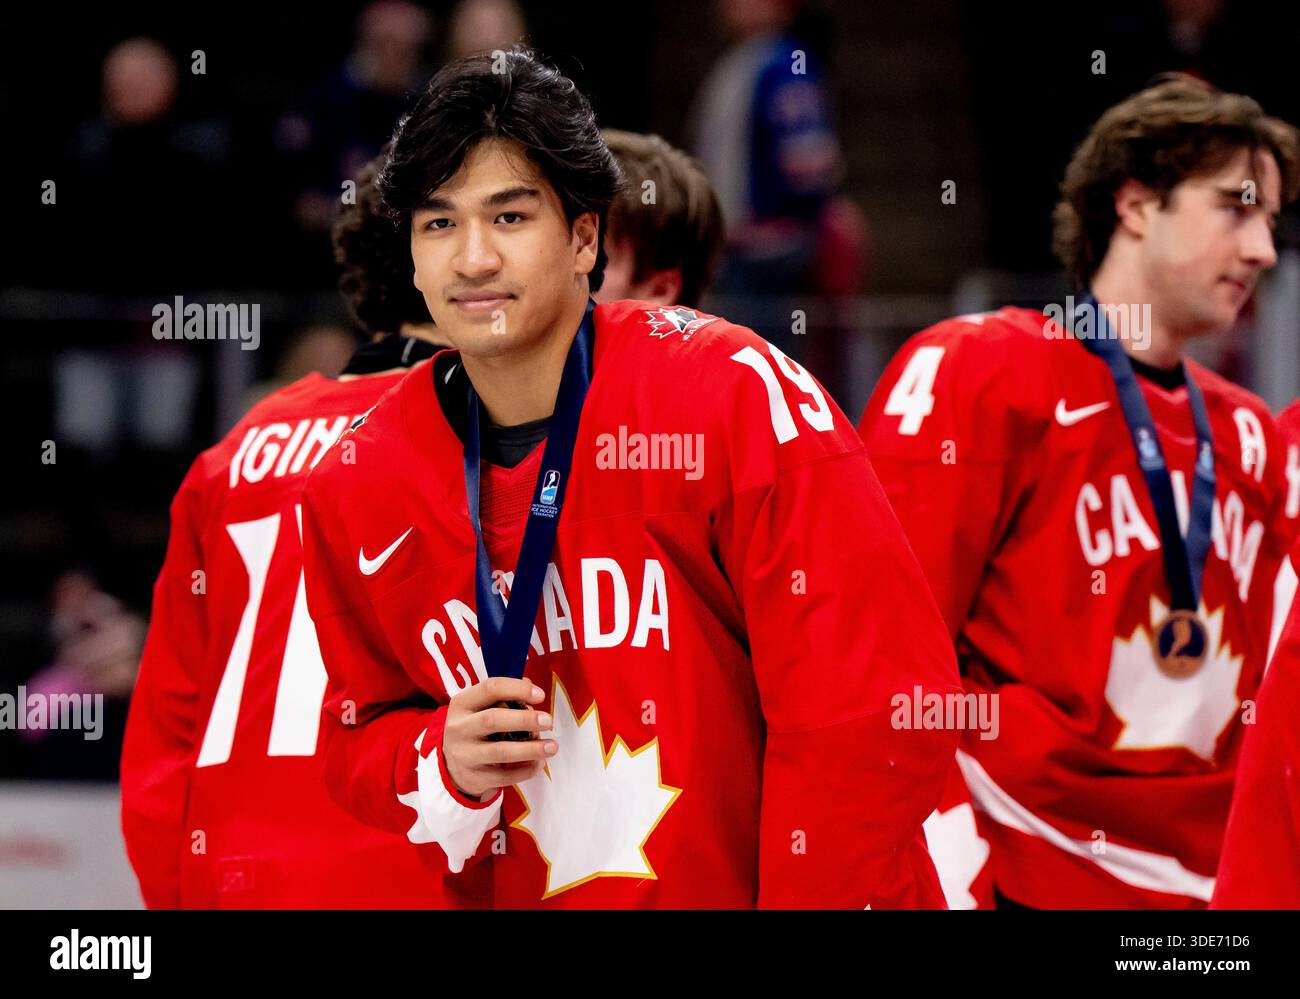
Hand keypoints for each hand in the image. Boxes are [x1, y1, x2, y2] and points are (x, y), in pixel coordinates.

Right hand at [442, 677, 555, 797]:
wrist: (452, 765)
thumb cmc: (475, 729)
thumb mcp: (480, 708)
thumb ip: (504, 697)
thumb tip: (530, 686)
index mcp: (462, 704)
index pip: (490, 688)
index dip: (517, 689)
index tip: (540, 695)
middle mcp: (459, 728)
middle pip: (493, 720)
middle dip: (525, 720)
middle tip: (548, 721)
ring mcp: (464, 754)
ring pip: (500, 751)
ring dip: (530, 749)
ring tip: (551, 746)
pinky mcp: (473, 777)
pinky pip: (503, 776)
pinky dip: (525, 770)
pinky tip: (539, 763)